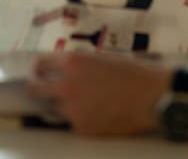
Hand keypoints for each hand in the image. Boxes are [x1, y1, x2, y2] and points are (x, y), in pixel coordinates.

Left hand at [27, 52, 170, 136]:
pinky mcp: (80, 128)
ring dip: (63, 105)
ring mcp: (71, 109)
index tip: (39, 72)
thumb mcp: (103, 58)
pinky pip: (72, 123)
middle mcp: (66, 85)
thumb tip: (63, 69)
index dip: (38, 68)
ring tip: (85, 103)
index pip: (40, 64)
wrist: (152, 98)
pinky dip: (81, 119)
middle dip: (36, 88)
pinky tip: (100, 113)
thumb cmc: (133, 74)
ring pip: (54, 108)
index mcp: (72, 63)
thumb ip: (79, 64)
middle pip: (35, 89)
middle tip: (41, 90)